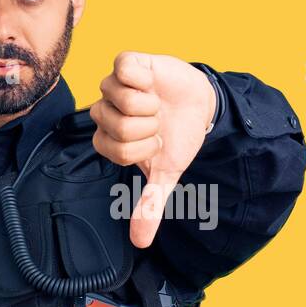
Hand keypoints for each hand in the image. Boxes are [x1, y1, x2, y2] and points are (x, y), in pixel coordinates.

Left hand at [88, 52, 216, 247]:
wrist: (200, 106)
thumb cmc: (178, 138)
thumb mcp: (165, 174)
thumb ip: (150, 206)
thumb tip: (140, 243)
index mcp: (108, 138)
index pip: (113, 149)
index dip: (140, 148)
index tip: (154, 144)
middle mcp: (105, 111)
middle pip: (116, 125)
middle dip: (147, 127)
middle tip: (157, 122)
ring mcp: (114, 86)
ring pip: (119, 97)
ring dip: (148, 104)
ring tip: (156, 103)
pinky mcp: (128, 63)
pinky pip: (124, 68)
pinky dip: (144, 80)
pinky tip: (153, 84)